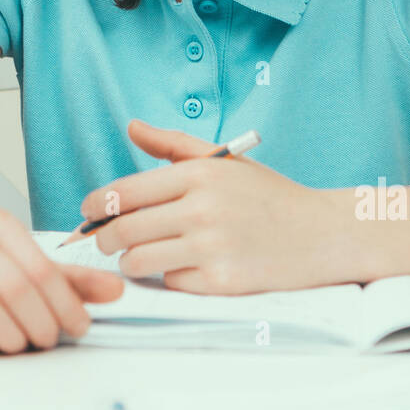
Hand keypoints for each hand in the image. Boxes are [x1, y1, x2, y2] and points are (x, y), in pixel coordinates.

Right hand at [0, 206, 123, 356]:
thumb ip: (64, 279)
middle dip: (40, 322)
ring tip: (18, 345)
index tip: (78, 327)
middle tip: (48, 341)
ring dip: (8, 334)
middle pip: (15, 287)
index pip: (42, 267)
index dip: (66, 303)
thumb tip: (116, 290)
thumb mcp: (14, 265)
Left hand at [80, 119, 347, 293]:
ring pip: (139, 261)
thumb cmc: (269, 196)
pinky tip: (188, 268)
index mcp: (199, 173)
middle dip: (105, 239)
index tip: (87, 213)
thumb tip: (132, 126)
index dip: (94, 206)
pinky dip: (173, 278)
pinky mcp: (223, 282)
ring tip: (140, 256)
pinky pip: (172, 283)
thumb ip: (173, 143)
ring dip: (132, 262)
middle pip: (123, 231)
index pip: (123, 192)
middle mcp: (202, 208)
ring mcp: (212, 247)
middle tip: (106, 242)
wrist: (323, 233)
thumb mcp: (224, 161)